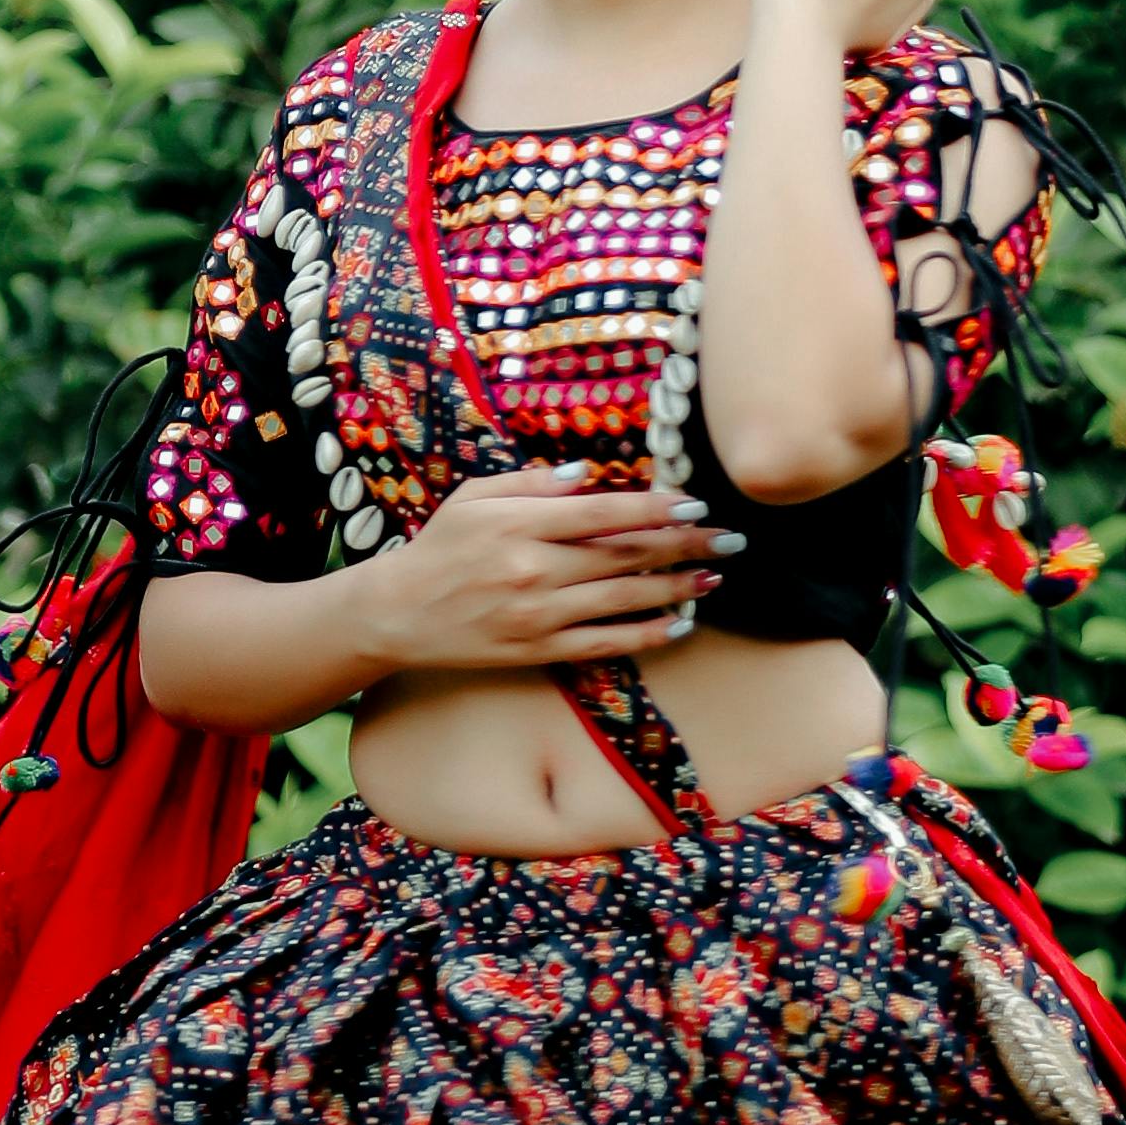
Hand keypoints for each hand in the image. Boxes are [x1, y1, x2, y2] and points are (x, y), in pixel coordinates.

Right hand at [373, 465, 731, 675]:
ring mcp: (538, 614)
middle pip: (625, 555)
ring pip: (623, 599)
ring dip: (676, 588)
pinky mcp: (537, 650)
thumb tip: (589, 475)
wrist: (397, 615)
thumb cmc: (438, 547)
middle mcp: (534, 569)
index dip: (656, 509)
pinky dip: (645, 635)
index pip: (604, 513)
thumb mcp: (473, 497)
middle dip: (683, 546)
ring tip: (713, 578)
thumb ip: (531, 483)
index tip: (694, 505)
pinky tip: (678, 624)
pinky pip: (604, 643)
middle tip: (728, 539)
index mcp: (520, 524)